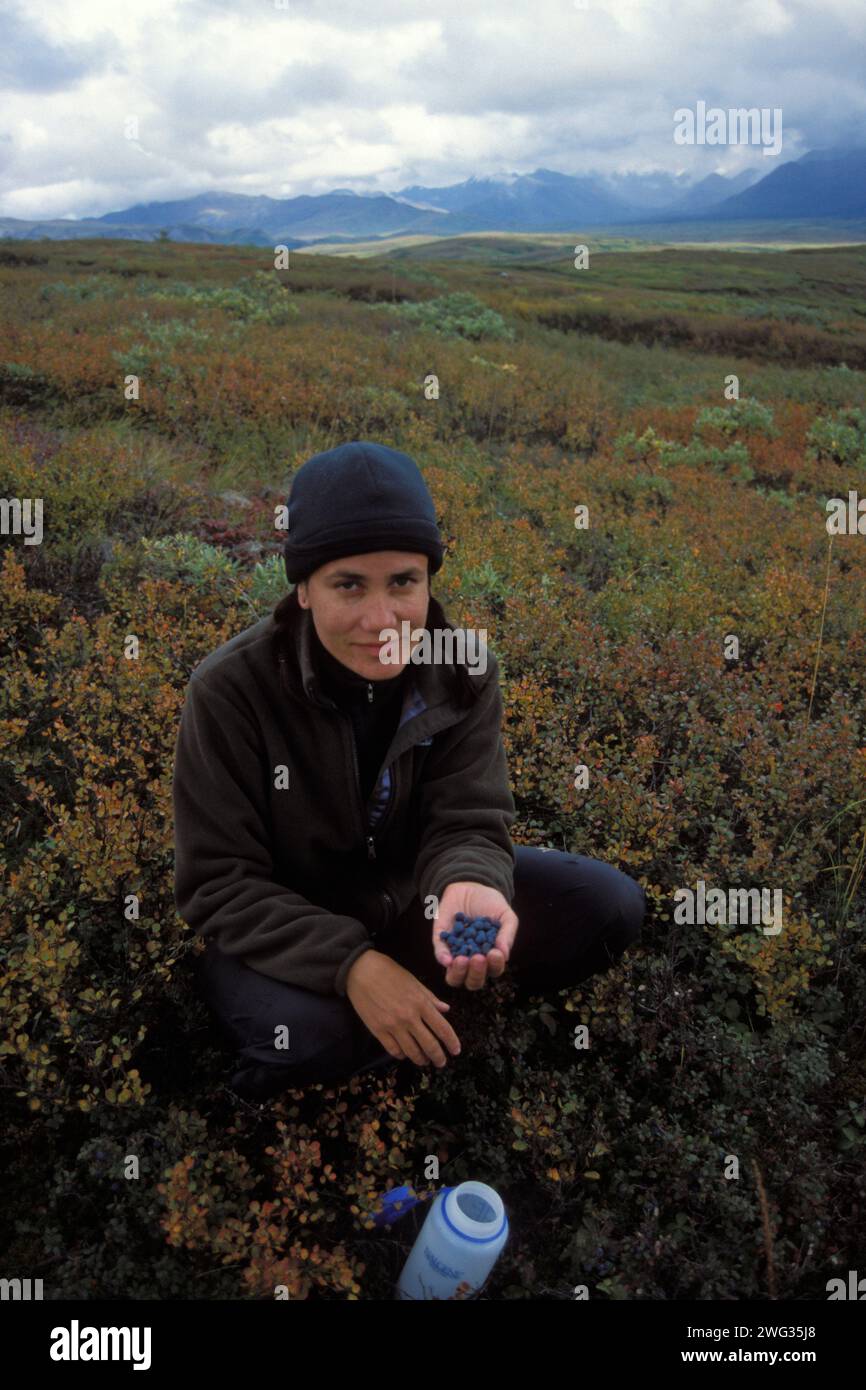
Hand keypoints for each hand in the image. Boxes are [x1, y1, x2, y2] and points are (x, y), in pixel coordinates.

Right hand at [345, 950, 460, 1068]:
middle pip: (429, 1044)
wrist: (361, 971)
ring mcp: (393, 1026)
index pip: (442, 1028)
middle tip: (441, 1063)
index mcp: (420, 1003)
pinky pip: (393, 1050)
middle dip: (438, 1057)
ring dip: (421, 1059)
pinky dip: (401, 1055)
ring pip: (412, 1051)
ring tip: (424, 1061)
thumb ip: (430, 997)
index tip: (456, 1051)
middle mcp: (409, 1017)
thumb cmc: (389, 972)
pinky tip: (404, 1054)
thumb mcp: (414, 981)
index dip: (452, 1042)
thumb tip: (445, 1009)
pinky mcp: (377, 1030)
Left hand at [432, 882, 518, 990]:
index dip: (495, 965)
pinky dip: (443, 958)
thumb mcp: (505, 916)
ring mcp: (455, 953)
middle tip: (478, 958)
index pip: (493, 970)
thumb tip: (505, 954)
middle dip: (477, 973)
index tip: (495, 952)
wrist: (471, 885)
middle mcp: (472, 960)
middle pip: (473, 981)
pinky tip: (448, 959)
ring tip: (463, 960)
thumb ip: (508, 933)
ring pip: (454, 977)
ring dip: (459, 973)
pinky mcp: (441, 941)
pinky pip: (440, 955)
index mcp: (490, 957)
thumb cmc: (491, 904)